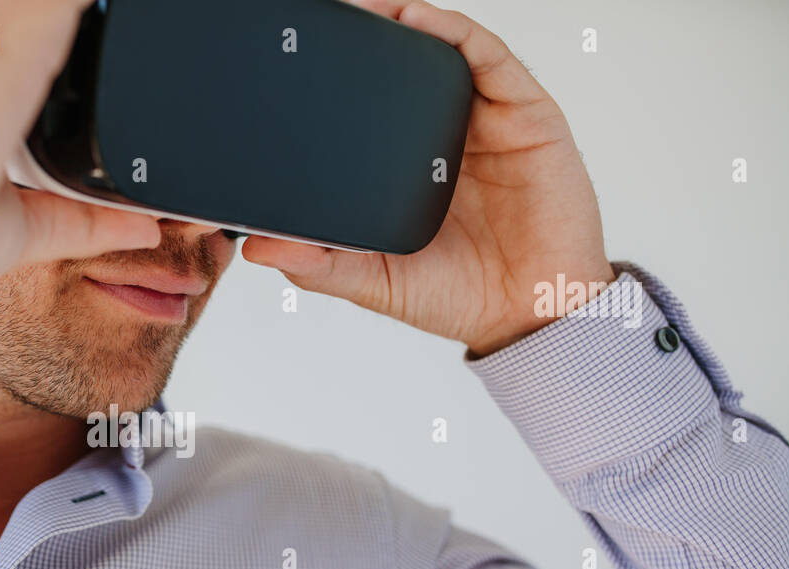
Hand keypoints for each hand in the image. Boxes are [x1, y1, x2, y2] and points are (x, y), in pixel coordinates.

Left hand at [241, 0, 613, 356]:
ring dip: (401, 20)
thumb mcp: (373, 281)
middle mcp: (446, 135)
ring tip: (361, 7)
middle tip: (321, 16)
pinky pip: (490, 59)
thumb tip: (257, 249)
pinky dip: (453, 33)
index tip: (290, 59)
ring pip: (443, 50)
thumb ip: (318, 264)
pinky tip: (417, 21)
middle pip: (403, 69)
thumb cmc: (457, 297)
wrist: (532, 318)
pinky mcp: (527, 116)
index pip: (365, 108)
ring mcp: (487, 121)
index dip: (333, 80)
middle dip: (364, 35)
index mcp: (406, 167)